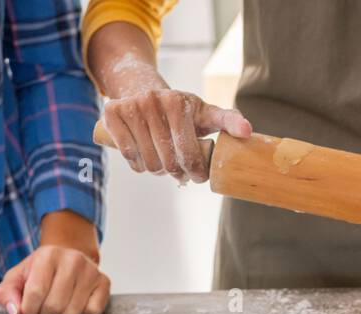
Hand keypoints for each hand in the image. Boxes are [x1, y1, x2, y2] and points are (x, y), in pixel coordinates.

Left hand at [0, 212, 109, 313]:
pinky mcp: (104, 283)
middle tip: (43, 306)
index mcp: (47, 255)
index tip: (28, 309)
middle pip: (54, 305)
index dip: (28, 309)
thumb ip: (7, 294)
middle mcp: (72, 260)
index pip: (35, 292)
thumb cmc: (39, 272)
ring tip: (58, 304)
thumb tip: (15, 313)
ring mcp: (91, 271)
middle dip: (44, 313)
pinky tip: (75, 302)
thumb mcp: (17, 278)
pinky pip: (92, 312)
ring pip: (72, 312)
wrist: (66, 258)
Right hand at [103, 84, 251, 181]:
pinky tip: (145, 156)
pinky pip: (129, 157)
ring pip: (149, 163)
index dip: (196, 172)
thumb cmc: (181, 111)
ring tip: (163, 159)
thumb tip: (248, 132)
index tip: (199, 175)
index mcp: (179, 103)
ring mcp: (131, 107)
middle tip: (180, 167)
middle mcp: (153, 101)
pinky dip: (138, 165)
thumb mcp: (206, 112)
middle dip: (177, 172)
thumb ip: (228, 120)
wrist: (142, 90)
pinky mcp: (112, 114)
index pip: (189, 153)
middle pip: (169, 163)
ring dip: (158, 170)